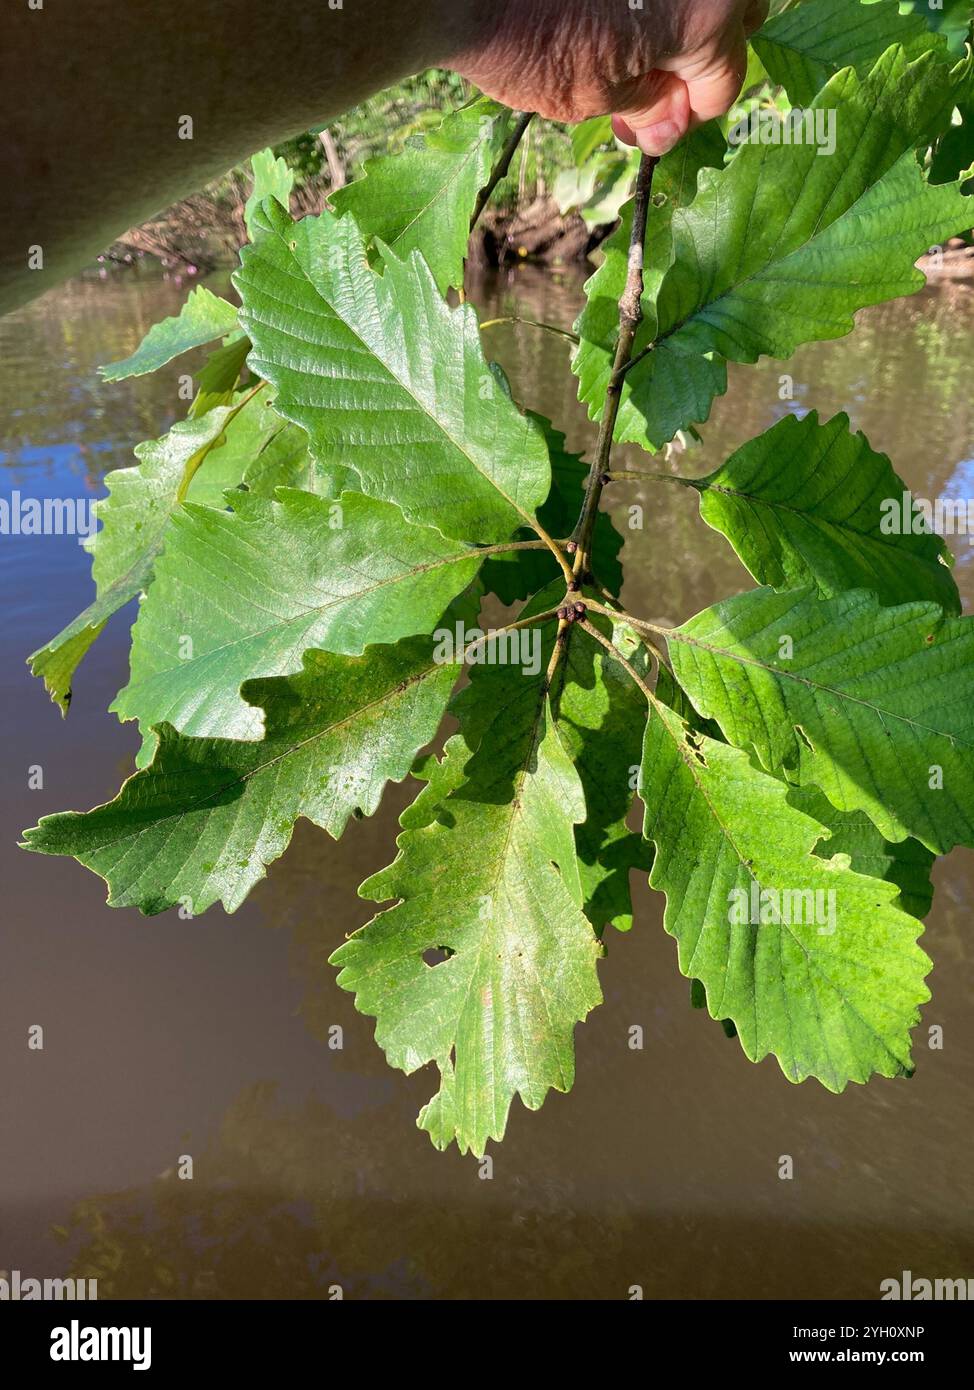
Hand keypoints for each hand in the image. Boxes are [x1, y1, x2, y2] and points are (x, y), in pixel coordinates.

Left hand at [450, 0, 769, 154]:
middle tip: (648, 87)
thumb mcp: (595, 94)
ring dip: (676, 24)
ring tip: (624, 51)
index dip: (688, 116)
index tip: (654, 128)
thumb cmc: (527, 41)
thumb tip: (666, 121)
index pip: (725, 81)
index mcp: (708, 13)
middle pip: (735, 17)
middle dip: (699, 56)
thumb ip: (648, 105)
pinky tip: (603, 16)